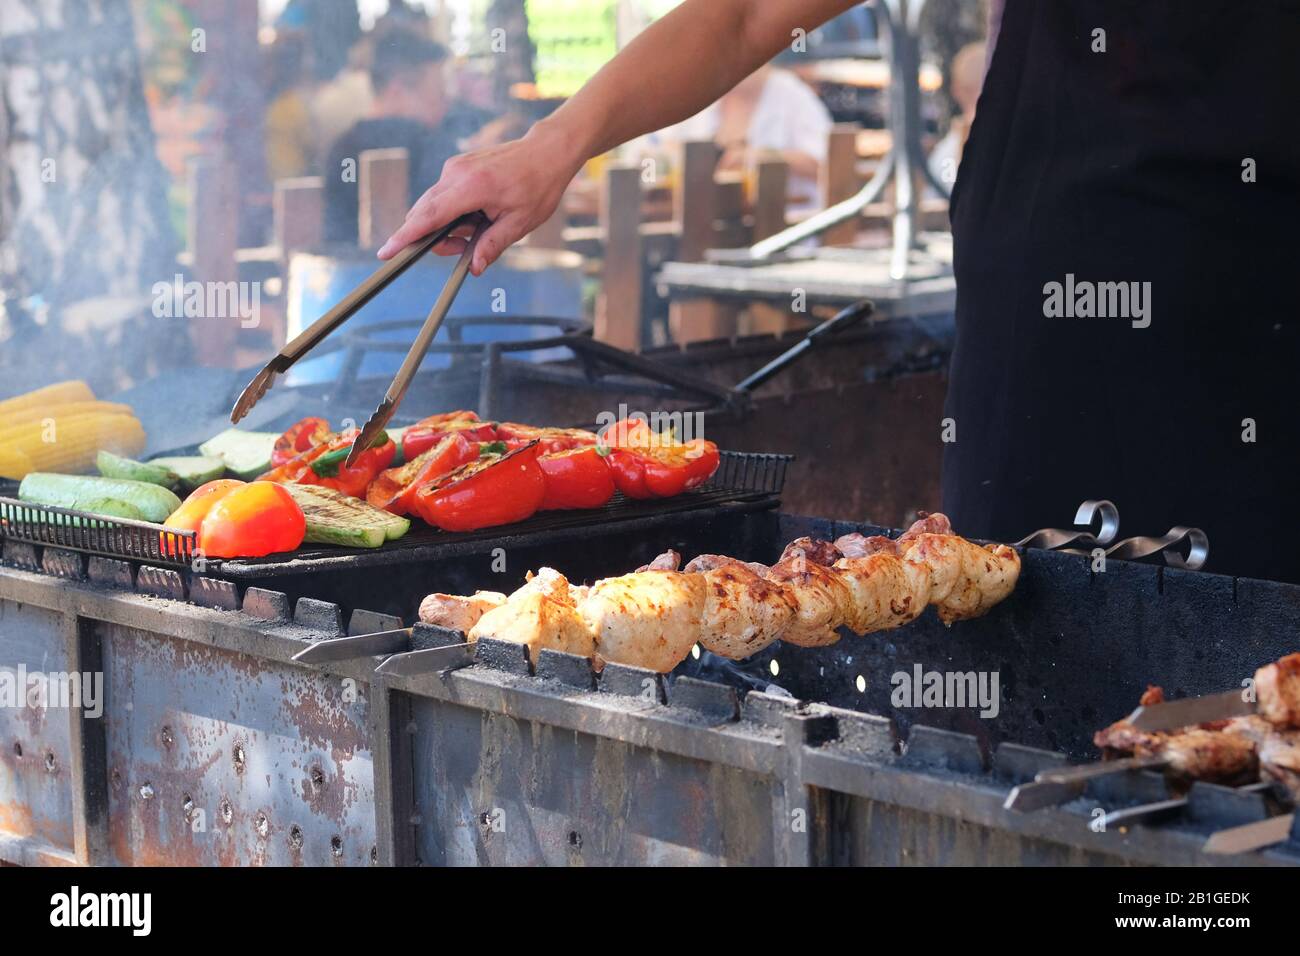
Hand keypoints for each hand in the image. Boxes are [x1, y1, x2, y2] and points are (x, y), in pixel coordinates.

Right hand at [377, 121, 584, 275]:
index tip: (387, 252)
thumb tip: (474, 267)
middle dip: (433, 237)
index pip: (429, 217)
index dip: (406, 236)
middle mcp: (456, 173)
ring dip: (445, 226)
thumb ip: (492, 245)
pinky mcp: (457, 166)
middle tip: (461, 249)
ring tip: (477, 230)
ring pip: (431, 205)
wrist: (546, 152)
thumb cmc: (537, 186)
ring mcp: (454, 167)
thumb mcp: (520, 223)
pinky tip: (475, 217)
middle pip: (424, 213)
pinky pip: (441, 195)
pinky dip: (450, 212)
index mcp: (472, 187)